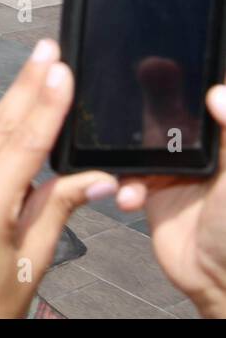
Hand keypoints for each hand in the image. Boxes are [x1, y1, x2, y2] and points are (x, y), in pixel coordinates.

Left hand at [0, 39, 118, 317]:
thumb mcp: (34, 257)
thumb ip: (59, 208)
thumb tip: (99, 178)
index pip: (21, 145)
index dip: (44, 104)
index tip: (57, 69)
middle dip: (24, 86)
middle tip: (44, 50)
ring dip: (6, 115)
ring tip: (35, 80)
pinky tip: (2, 147)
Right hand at [115, 85, 225, 317]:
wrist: (219, 279)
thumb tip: (219, 92)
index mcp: (224, 141)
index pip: (205, 99)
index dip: (187, 79)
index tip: (161, 57)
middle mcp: (200, 150)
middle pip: (168, 113)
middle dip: (146, 107)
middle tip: (126, 96)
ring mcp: (174, 169)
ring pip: (140, 142)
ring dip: (127, 150)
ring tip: (126, 160)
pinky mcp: (151, 189)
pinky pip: (126, 174)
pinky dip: (122, 183)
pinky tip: (128, 194)